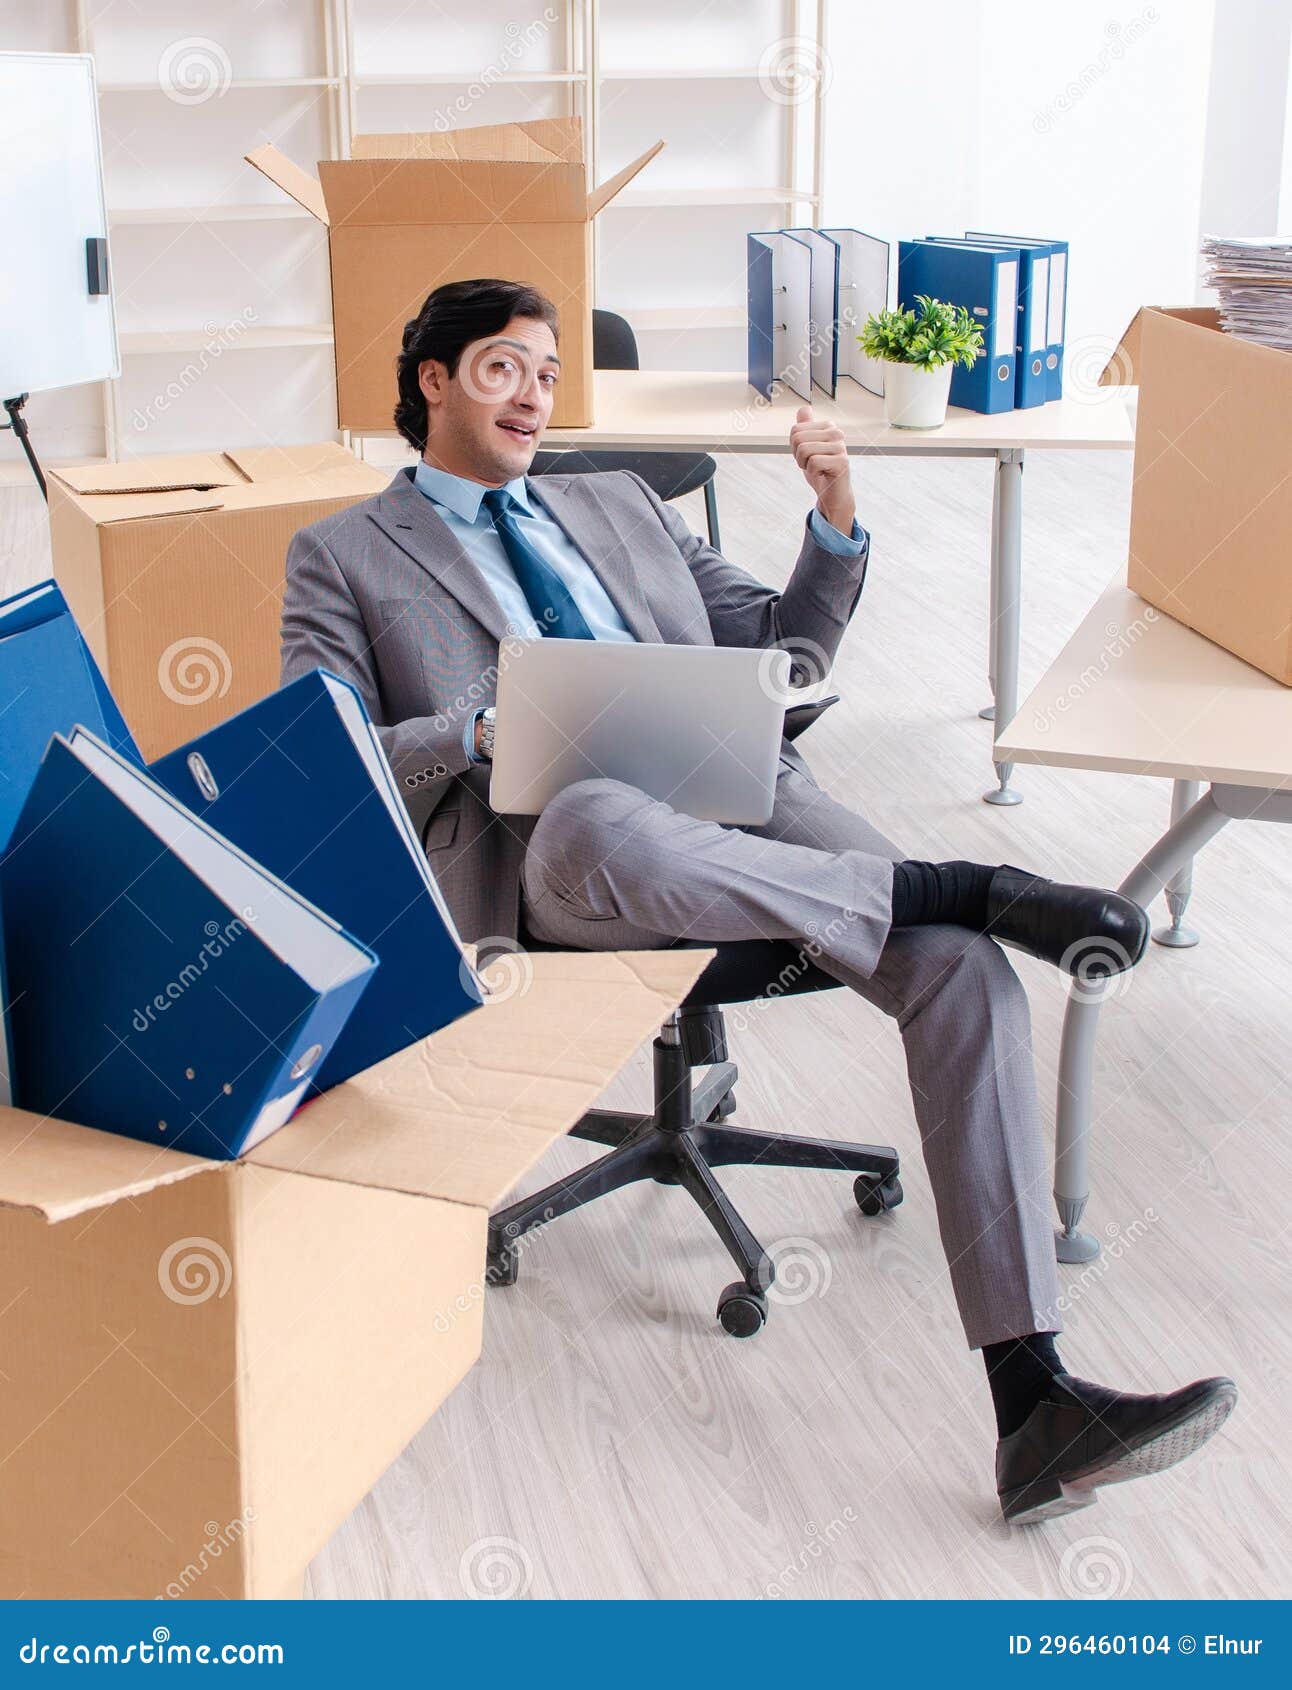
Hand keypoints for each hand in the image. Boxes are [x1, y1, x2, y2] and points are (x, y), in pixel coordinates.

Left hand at [790, 405, 854, 535]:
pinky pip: (813, 463)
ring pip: (804, 450)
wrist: (832, 494)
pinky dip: (813, 473)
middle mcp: (836, 433)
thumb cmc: (820, 470)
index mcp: (828, 426)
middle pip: (798, 438)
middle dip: (798, 456)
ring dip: (805, 465)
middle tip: (812, 464)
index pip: (795, 430)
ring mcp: (840, 447)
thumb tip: (804, 408)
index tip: (807, 456)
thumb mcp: (807, 447)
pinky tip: (824, 474)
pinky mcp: (842, 462)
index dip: (794, 447)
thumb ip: (805, 428)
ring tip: (818, 469)